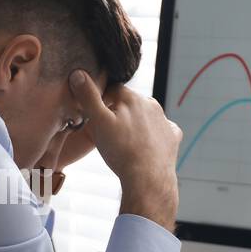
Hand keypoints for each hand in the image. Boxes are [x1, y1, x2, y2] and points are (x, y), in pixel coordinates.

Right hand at [68, 70, 180, 229]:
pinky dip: (154, 134)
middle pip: (129, 102)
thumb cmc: (121, 151)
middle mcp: (150, 104)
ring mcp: (164, 120)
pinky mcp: (172, 136)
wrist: (148, 178)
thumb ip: (88, 97)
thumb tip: (78, 74)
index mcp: (132, 97)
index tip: (95, 116)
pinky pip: (162, 130)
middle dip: (118, 111)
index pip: (112, 89)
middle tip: (108, 131)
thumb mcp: (98, 122)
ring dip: (135, 122)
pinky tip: (146, 145)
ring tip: (124, 141)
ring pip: (145, 115)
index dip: (101, 101)